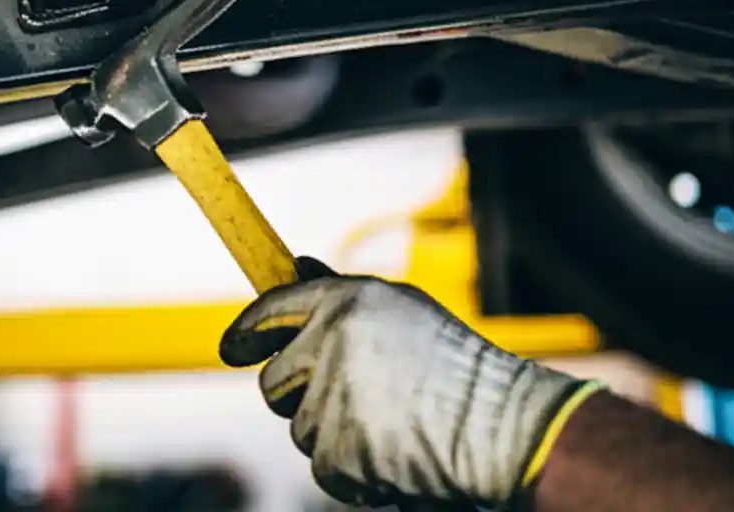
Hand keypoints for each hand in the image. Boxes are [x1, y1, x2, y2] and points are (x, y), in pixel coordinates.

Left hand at [220, 258, 593, 508]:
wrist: (501, 427)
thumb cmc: (454, 366)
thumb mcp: (400, 311)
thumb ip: (339, 294)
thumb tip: (297, 264)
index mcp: (346, 301)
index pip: (271, 310)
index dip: (246, 331)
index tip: (232, 348)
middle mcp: (330, 343)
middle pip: (272, 381)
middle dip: (293, 394)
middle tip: (338, 400)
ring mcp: (330, 399)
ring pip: (297, 426)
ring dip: (329, 431)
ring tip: (386, 424)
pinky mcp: (337, 452)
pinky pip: (322, 465)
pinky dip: (349, 469)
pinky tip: (390, 454)